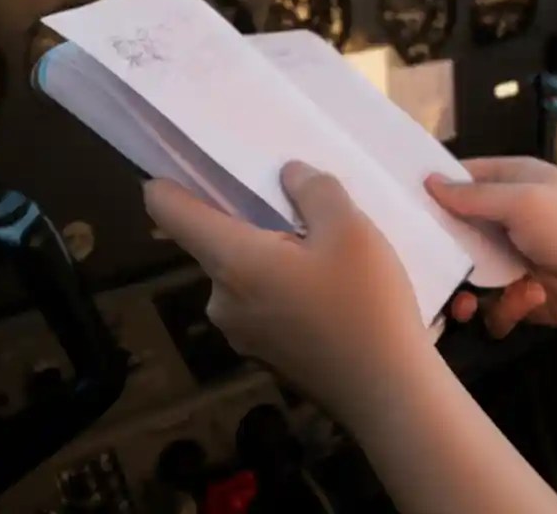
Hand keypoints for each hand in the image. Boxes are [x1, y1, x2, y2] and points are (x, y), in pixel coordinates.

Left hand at [144, 161, 428, 423]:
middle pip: (218, 243)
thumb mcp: (351, 229)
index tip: (188, 163)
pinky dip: (290, 294)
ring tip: (333, 261)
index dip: (169, 181)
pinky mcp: (267, 358)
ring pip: (248, 277)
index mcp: (231, 261)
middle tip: (308, 216)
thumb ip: (314, 190)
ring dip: (277, 261)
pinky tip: (336, 300)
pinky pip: (266, 308)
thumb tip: (289, 175)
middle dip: (255, 224)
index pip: (168, 210)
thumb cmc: (365, 305)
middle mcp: (222, 299)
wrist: (388, 394)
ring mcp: (242, 335)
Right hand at [426, 157, 556, 337]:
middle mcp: (503, 221)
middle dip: (439, 256)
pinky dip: (505, 310)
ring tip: (468, 304)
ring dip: (467, 294)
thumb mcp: (522, 201)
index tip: (394, 206)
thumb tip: (428, 181)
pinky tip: (525, 300)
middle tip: (421, 271)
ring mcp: (509, 261)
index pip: (458, 180)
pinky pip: (491, 309)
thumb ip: (474, 195)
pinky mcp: (518, 297)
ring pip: (465, 279)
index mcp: (508, 184)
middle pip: (453, 235)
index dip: (429, 191)